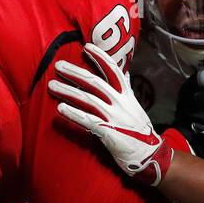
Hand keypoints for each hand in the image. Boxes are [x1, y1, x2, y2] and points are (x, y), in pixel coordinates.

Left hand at [49, 43, 177, 185]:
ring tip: (52, 85)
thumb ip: (125, 92)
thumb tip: (122, 75)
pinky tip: (60, 108)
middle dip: (75, 72)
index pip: (114, 71)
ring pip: (88, 99)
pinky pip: (88, 121)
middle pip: (95, 82)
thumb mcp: (135, 108)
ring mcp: (114, 118)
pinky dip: (74, 114)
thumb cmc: (140, 133)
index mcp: (127, 97)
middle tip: (58, 65)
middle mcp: (120, 104)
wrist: (151, 156)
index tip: (87, 47)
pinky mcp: (108, 133)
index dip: (101, 58)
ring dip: (68, 91)